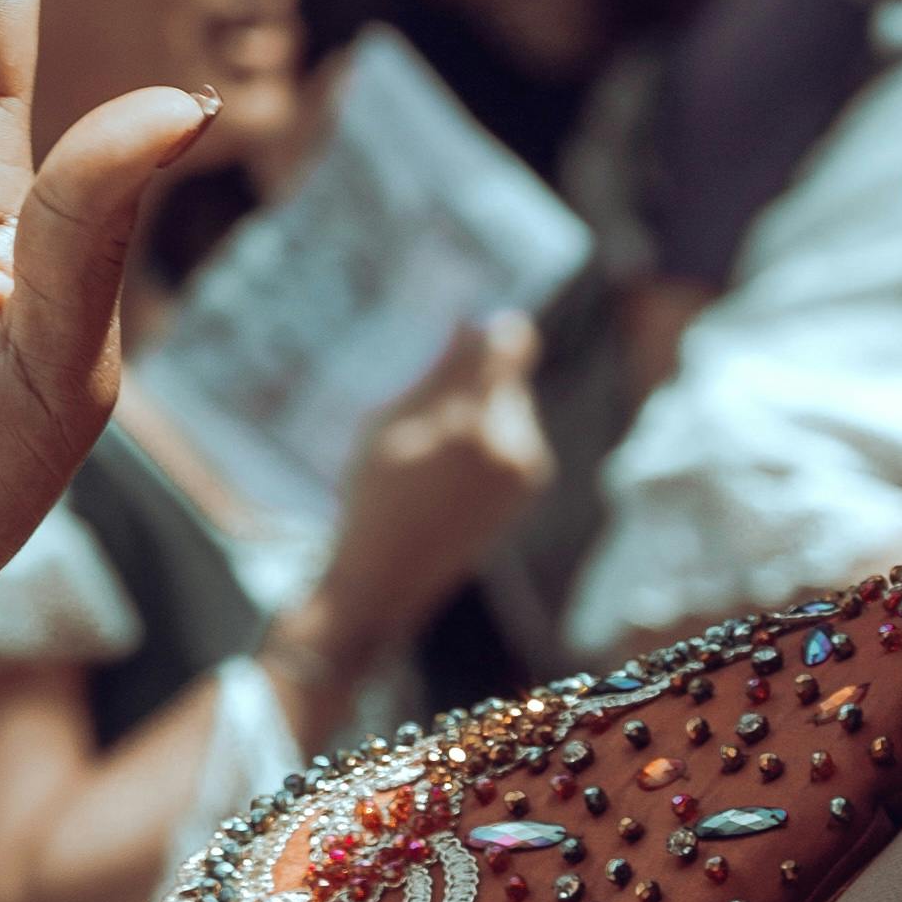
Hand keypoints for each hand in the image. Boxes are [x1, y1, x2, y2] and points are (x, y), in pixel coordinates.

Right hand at [265, 311, 552, 716]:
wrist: (387, 577)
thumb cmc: (373, 496)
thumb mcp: (389, 423)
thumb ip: (440, 373)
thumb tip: (477, 324)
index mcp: (469, 423)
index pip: (509, 345)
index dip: (492, 333)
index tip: (470, 336)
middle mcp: (510, 445)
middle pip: (507, 378)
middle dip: (474, 383)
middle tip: (427, 420)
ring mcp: (526, 471)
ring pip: (510, 409)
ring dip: (480, 415)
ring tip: (434, 456)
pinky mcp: (527, 489)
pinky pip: (514, 440)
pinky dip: (488, 444)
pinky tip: (450, 476)